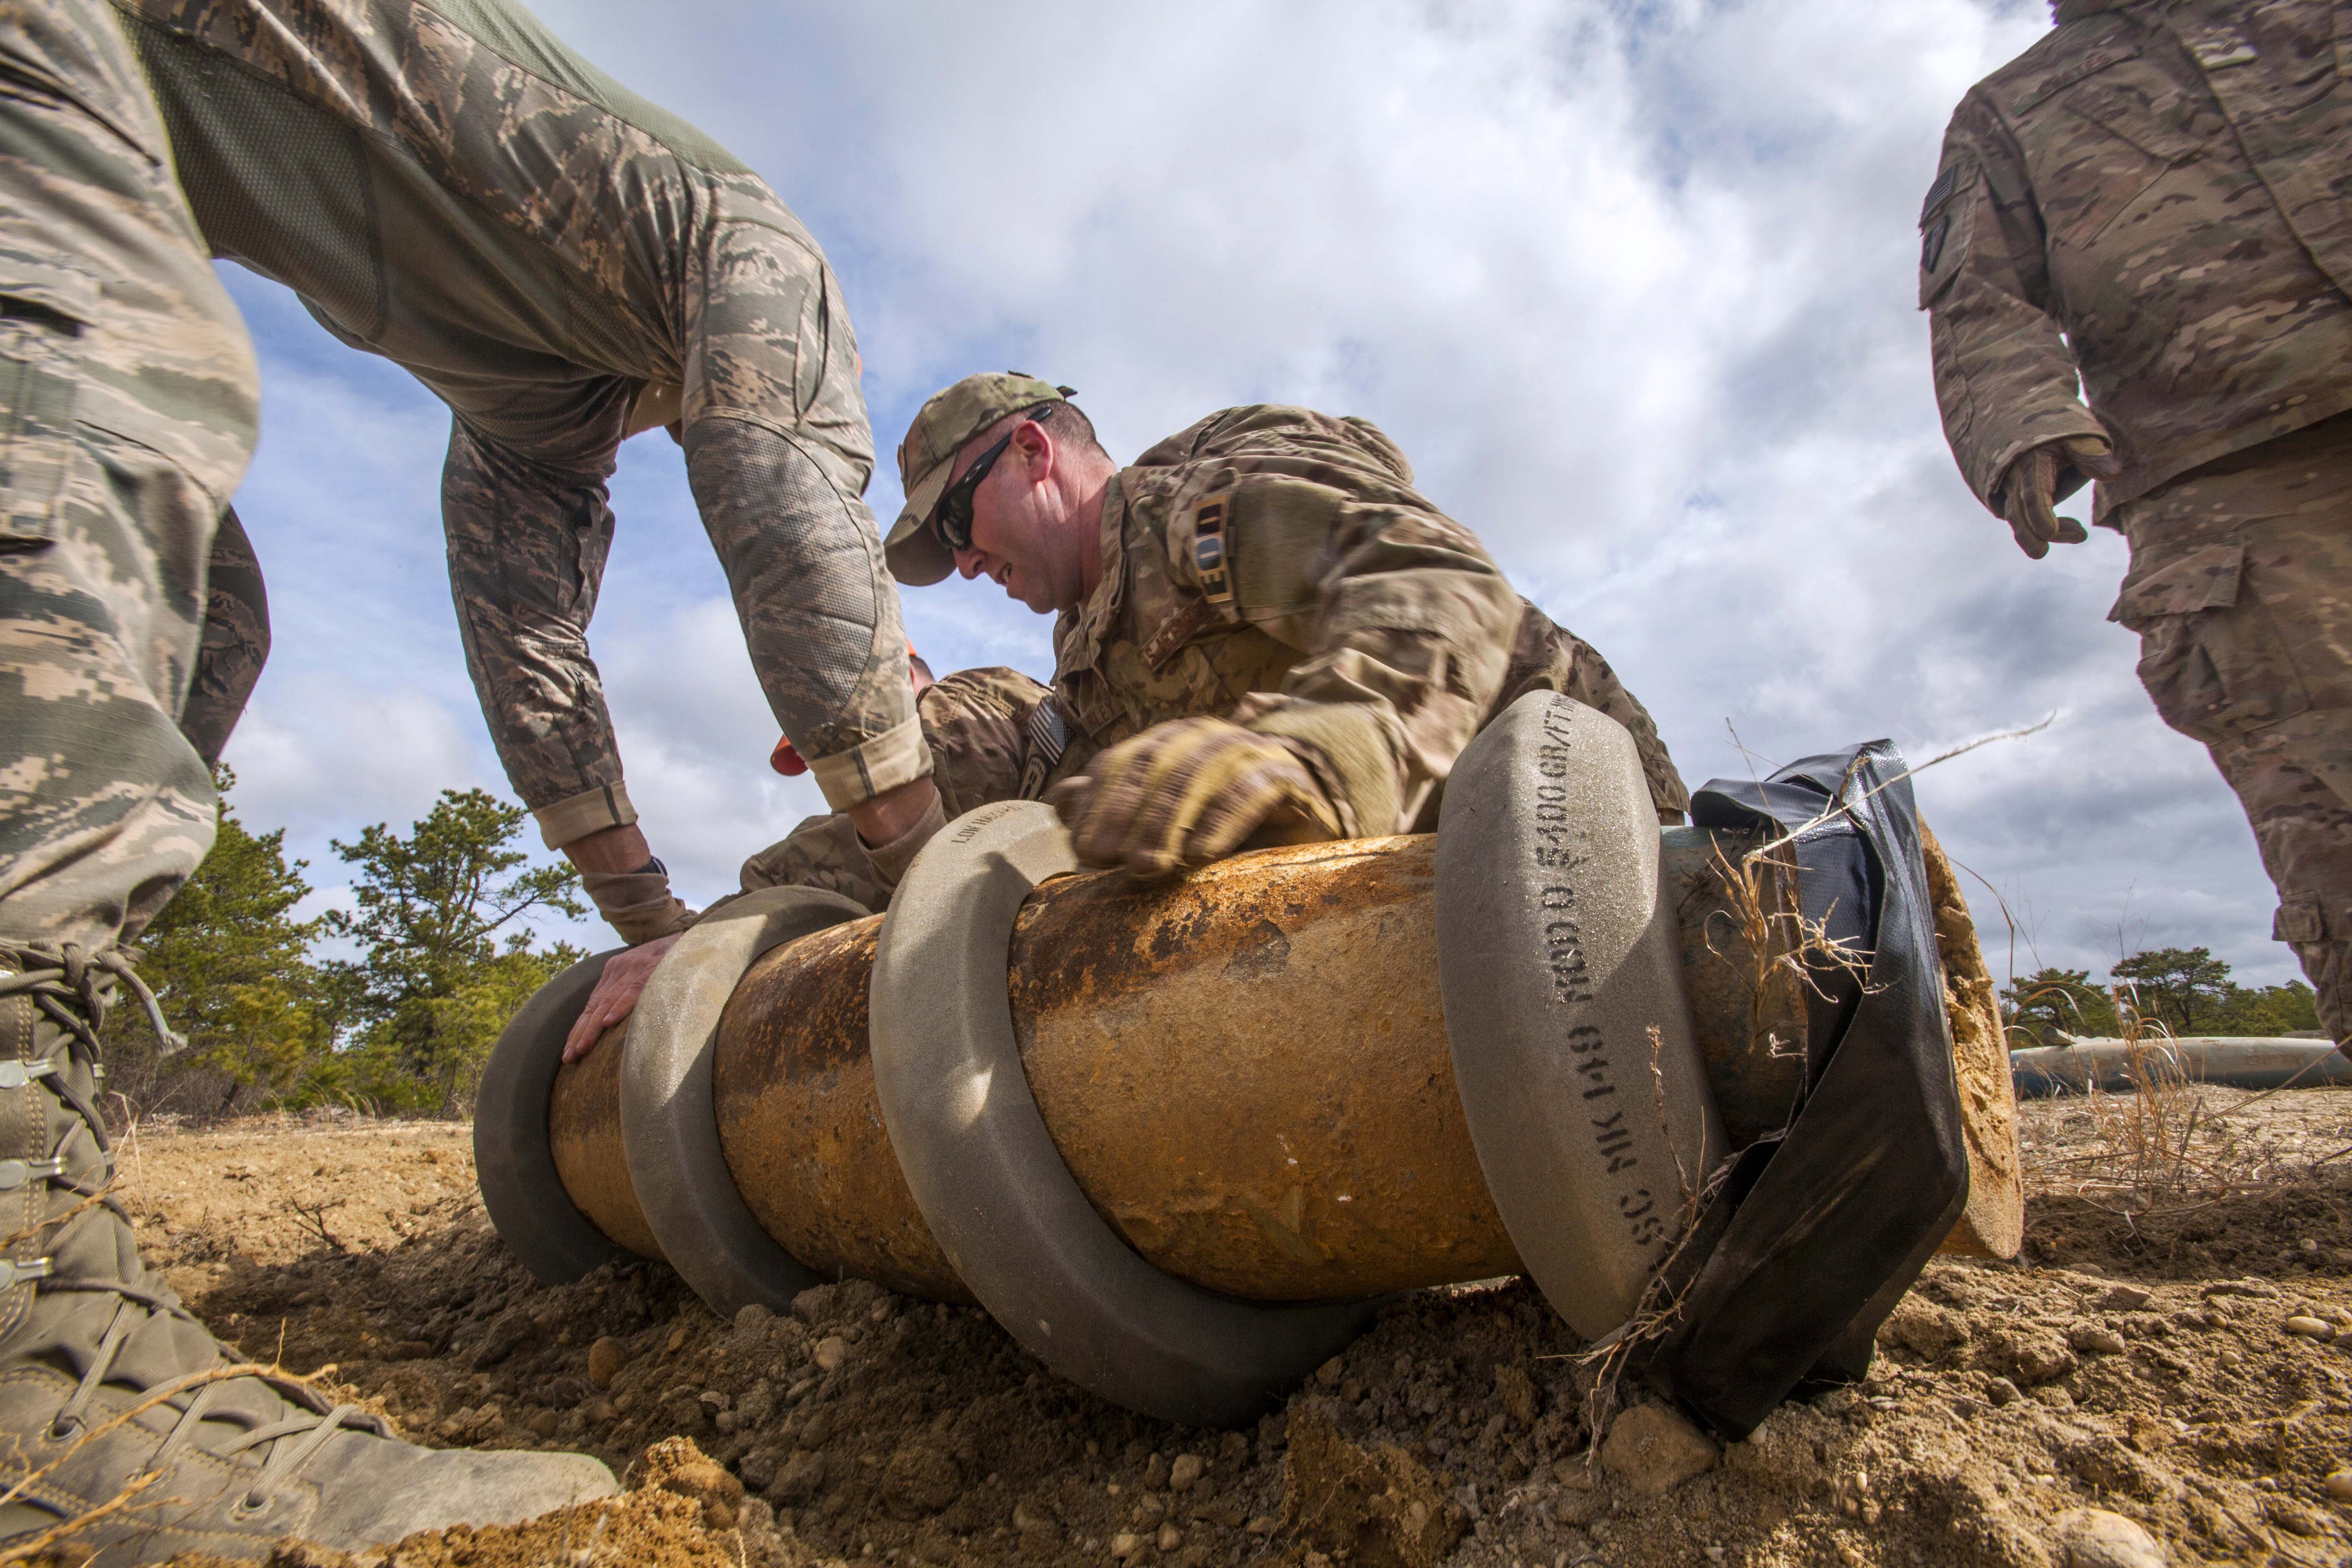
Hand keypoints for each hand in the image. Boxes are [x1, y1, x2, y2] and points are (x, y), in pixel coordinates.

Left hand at [562, 934, 678, 1062]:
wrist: (696, 935)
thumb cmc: (672, 961)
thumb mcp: (645, 973)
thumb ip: (629, 991)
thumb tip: (616, 1022)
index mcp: (615, 971)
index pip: (593, 1004)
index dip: (580, 1028)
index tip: (570, 1051)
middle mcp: (619, 968)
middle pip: (595, 1005)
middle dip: (580, 1033)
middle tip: (570, 1057)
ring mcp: (634, 967)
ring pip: (608, 1001)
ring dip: (593, 1027)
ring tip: (581, 1048)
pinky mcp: (651, 968)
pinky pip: (633, 990)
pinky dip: (620, 1006)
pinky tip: (608, 1022)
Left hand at [1047, 717, 1344, 876]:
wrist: (1303, 820)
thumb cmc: (1222, 822)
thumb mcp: (1164, 818)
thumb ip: (1113, 805)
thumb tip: (1059, 800)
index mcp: (1169, 742)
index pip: (1124, 762)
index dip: (1100, 803)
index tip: (1084, 850)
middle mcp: (1205, 737)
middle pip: (1157, 765)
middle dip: (1129, 815)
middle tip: (1110, 863)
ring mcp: (1248, 750)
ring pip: (1199, 773)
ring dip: (1168, 822)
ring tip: (1149, 867)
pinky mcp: (1286, 775)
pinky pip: (1251, 790)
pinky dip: (1222, 821)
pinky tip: (1201, 856)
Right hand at [2000, 434, 2121, 558]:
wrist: (2030, 426)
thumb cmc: (2058, 430)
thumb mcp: (2078, 437)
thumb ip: (2092, 454)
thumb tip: (2114, 475)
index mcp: (2031, 464)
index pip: (2031, 495)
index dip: (2039, 516)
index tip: (2051, 532)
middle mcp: (2015, 480)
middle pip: (2020, 515)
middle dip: (2040, 536)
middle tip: (2082, 536)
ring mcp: (2011, 490)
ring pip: (2018, 520)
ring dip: (2044, 534)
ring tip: (2081, 533)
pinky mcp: (2014, 497)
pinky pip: (2021, 519)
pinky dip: (2041, 527)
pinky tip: (2066, 526)